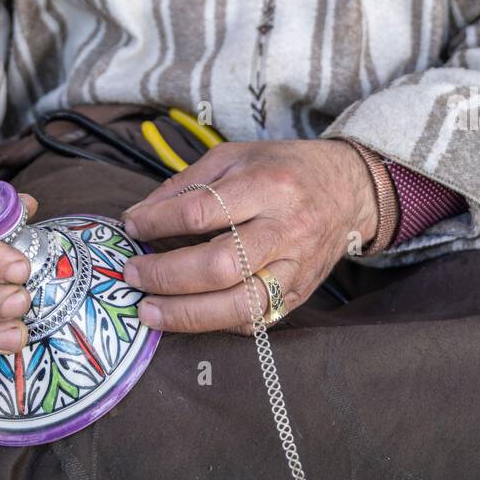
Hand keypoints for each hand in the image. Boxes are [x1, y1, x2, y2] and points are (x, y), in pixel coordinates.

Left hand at [120, 137, 379, 334]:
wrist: (348, 188)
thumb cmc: (283, 168)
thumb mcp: (234, 156)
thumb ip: (186, 185)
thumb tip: (139, 217)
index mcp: (267, 185)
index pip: (202, 210)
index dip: (158, 222)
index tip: (131, 226)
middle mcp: (285, 228)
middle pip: (220, 264)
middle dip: (167, 275)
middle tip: (132, 274)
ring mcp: (295, 267)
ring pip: (239, 304)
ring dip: (186, 314)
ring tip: (148, 311)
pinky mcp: (300, 294)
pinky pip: (254, 320)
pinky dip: (217, 323)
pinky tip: (189, 316)